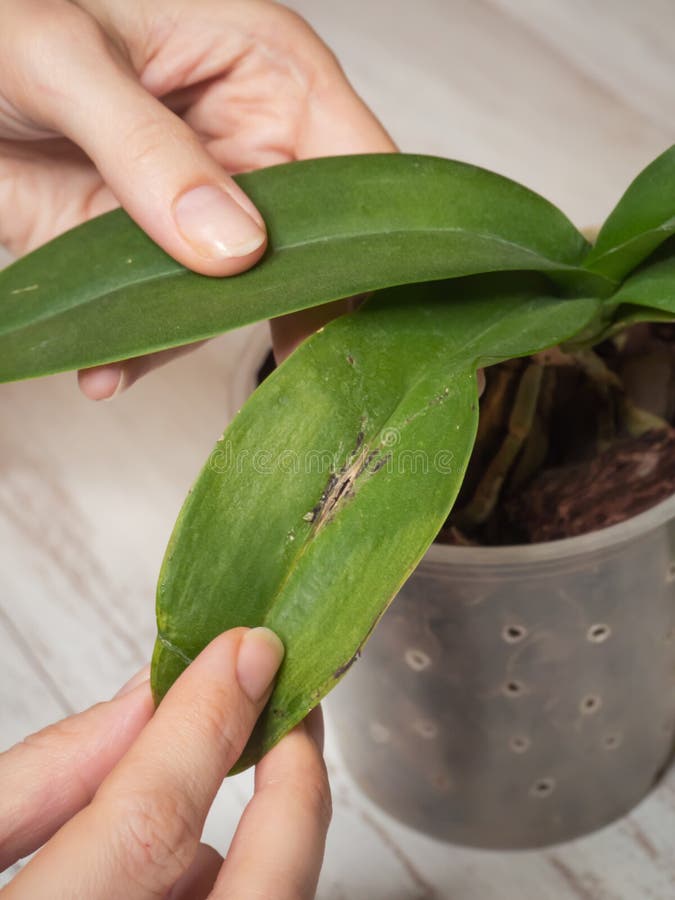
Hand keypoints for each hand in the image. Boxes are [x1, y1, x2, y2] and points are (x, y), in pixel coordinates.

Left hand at [0, 0, 394, 396]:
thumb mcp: (66, 59)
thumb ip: (151, 151)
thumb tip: (236, 248)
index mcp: (266, 74)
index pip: (360, 165)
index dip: (374, 239)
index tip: (362, 309)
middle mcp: (248, 149)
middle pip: (314, 248)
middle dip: (300, 310)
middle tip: (296, 376)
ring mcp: (198, 210)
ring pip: (240, 296)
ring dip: (202, 338)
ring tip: (154, 363)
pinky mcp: (147, 254)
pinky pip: (165, 318)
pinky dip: (138, 349)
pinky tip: (103, 371)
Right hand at [0, 627, 330, 898]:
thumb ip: (43, 776)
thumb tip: (147, 701)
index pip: (148, 824)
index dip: (205, 722)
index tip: (247, 650)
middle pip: (262, 891)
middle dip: (296, 787)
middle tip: (296, 710)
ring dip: (260, 842)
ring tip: (215, 781)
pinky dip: (228, 885)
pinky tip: (168, 872)